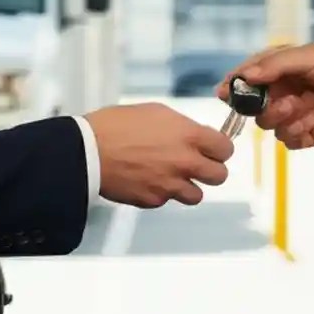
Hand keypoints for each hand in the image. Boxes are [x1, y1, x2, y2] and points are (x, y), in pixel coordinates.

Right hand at [85, 103, 233, 207]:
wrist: (88, 151)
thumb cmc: (117, 125)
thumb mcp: (156, 113)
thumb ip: (182, 127)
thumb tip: (195, 136)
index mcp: (188, 136)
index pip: (226, 149)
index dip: (220, 149)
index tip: (214, 149)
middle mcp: (185, 162)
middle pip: (219, 176)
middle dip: (211, 170)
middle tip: (198, 165)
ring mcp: (170, 184)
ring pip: (196, 195)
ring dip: (188, 187)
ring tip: (172, 176)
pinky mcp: (154, 200)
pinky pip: (167, 200)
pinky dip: (162, 193)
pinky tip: (147, 180)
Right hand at [218, 43, 313, 149]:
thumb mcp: (308, 56)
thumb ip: (274, 66)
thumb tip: (244, 76)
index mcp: (283, 70)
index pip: (249, 79)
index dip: (235, 87)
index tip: (226, 93)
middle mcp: (287, 92)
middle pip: (255, 107)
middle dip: (264, 107)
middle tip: (283, 103)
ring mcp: (298, 113)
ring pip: (270, 126)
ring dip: (281, 120)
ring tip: (302, 110)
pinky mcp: (311, 133)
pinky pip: (289, 141)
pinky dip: (295, 135)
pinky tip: (310, 125)